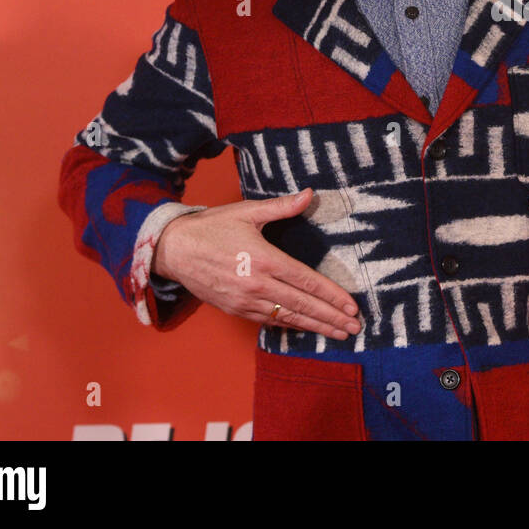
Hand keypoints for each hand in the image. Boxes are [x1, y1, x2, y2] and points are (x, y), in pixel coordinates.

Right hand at [151, 188, 360, 339]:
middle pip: (303, 305)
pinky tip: (306, 328)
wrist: (173, 250)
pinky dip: (291, 326)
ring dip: (315, 327)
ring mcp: (246, 301)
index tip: (352, 305)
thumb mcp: (247, 211)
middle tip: (355, 327)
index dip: (332, 295)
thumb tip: (310, 194)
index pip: (307, 282)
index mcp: (265, 260)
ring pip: (288, 318)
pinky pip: (269, 321)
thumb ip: (282, 206)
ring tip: (339, 334)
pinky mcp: (235, 309)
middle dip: (331, 318)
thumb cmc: (212, 227)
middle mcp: (258, 285)